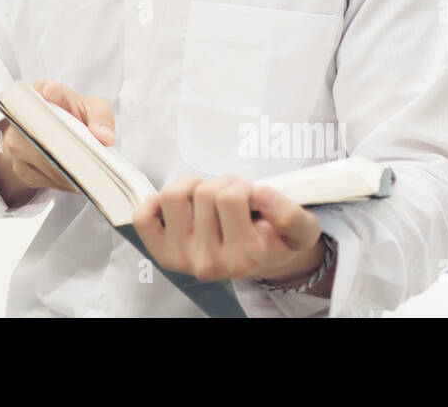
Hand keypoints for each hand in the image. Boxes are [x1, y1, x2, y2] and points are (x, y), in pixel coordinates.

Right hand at [3, 78, 115, 193]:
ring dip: (73, 171)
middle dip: (74, 150)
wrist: (50, 133)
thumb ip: (101, 116)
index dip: (48, 91)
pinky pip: (46, 180)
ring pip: (47, 163)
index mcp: (41, 92)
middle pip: (46, 134)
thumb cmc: (73, 115)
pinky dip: (66, 182)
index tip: (51, 91)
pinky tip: (78, 178)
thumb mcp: (92, 107)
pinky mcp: (20, 168)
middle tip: (98, 162)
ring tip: (94, 172)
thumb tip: (105, 138)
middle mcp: (22, 116)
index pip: (42, 88)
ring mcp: (16, 144)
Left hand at [133, 175, 325, 284]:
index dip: (244, 186)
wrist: (260, 261)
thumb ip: (291, 214)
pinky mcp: (162, 253)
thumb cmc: (276, 239)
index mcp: (245, 257)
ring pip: (174, 195)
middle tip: (236, 199)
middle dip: (223, 184)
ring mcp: (182, 259)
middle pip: (204, 192)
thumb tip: (262, 194)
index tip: (255, 197)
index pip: (231, 196)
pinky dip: (158, 202)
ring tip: (211, 200)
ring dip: (194, 187)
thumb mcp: (302, 229)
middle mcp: (210, 263)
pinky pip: (144, 216)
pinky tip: (184, 206)